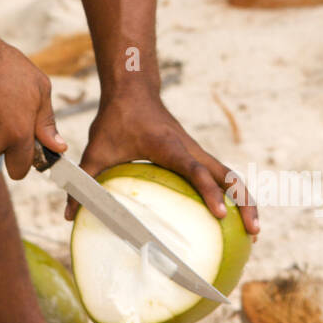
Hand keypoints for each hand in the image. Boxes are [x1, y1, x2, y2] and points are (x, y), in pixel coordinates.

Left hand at [66, 91, 258, 236]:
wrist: (132, 89)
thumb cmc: (116, 119)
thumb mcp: (97, 150)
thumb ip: (84, 182)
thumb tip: (68, 216)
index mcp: (170, 147)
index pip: (196, 170)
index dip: (210, 191)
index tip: (221, 213)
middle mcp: (190, 149)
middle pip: (229, 176)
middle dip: (245, 202)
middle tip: (254, 233)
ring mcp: (197, 151)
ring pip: (231, 175)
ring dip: (246, 200)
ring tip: (254, 232)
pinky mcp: (196, 154)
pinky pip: (221, 175)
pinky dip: (232, 193)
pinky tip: (232, 218)